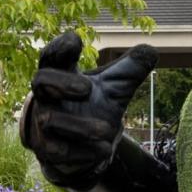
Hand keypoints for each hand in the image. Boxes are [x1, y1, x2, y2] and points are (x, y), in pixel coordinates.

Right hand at [22, 35, 156, 183]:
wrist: (82, 144)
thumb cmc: (93, 104)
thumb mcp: (115, 86)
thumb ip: (131, 69)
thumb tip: (151, 51)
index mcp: (60, 74)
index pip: (52, 56)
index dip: (59, 47)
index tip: (76, 40)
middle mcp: (46, 96)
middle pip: (40, 80)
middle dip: (61, 83)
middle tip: (87, 88)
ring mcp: (44, 123)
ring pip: (50, 120)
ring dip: (80, 125)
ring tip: (108, 128)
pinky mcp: (48, 150)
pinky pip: (59, 151)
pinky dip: (82, 151)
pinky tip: (103, 150)